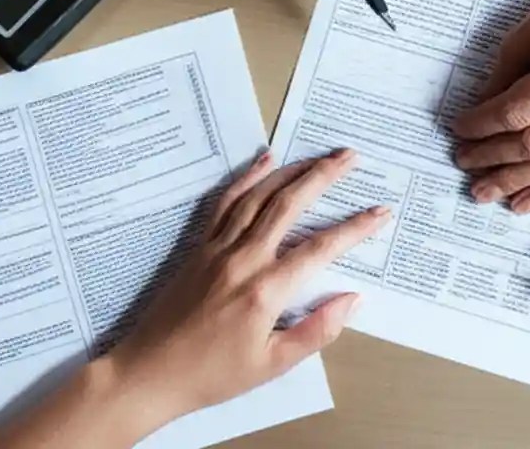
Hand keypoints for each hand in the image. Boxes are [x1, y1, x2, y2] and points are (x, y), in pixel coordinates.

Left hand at [0, 149, 389, 447]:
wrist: (149, 373)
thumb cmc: (211, 375)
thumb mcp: (272, 365)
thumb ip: (316, 331)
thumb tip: (352, 300)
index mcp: (265, 290)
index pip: (320, 248)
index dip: (354, 228)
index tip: (380, 212)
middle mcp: (242, 260)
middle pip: (289, 205)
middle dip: (323, 176)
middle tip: (350, 156)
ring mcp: (217, 249)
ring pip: (259, 196)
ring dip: (291, 170)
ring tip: (318, 155)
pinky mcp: (199, 248)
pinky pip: (225, 203)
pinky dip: (246, 179)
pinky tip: (263, 162)